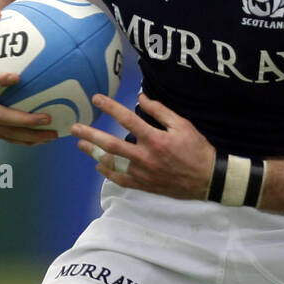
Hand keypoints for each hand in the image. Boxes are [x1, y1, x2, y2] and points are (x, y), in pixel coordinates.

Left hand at [72, 93, 214, 199]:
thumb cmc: (197, 149)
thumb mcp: (183, 125)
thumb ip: (161, 111)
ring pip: (112, 163)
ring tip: (81, 145)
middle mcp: (145, 157)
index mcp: (155, 140)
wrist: (208, 179)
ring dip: (94, 153)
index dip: (110, 108)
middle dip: (91, 135)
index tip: (96, 99)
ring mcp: (142, 173)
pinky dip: (108, 173)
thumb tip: (140, 98)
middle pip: (111, 144)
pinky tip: (99, 166)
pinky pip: (120, 180)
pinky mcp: (144, 185)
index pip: (127, 120)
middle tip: (75, 128)